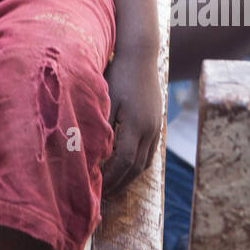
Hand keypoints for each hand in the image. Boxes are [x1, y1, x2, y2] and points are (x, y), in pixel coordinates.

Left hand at [101, 44, 161, 196]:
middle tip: (103, 194)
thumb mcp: (106, 97)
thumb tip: (91, 150)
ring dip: (129, 176)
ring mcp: (157, 126)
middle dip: (120, 183)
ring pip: (146, 161)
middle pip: (137, 167)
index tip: (97, 186)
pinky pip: (149, 151)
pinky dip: (137, 163)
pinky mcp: (157, 122)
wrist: (140, 55)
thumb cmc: (118, 73)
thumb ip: (102, 124)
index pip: (124, 162)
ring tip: (113, 185)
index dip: (111, 177)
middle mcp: (150, 129)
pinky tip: (125, 166)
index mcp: (137, 124)